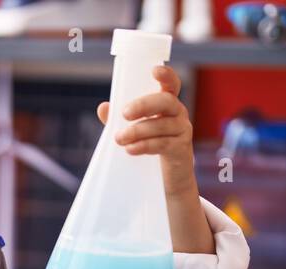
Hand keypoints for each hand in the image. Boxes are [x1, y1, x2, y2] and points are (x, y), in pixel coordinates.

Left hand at [96, 65, 214, 254]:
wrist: (168, 181)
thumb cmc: (150, 148)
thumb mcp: (133, 132)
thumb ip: (118, 120)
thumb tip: (103, 107)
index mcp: (167, 104)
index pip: (171, 84)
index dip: (166, 75)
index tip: (153, 70)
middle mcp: (178, 113)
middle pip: (165, 101)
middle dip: (144, 105)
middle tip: (124, 114)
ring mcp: (182, 130)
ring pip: (161, 125)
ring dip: (138, 130)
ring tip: (120, 139)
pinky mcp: (181, 149)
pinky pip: (163, 143)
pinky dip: (145, 145)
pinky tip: (130, 150)